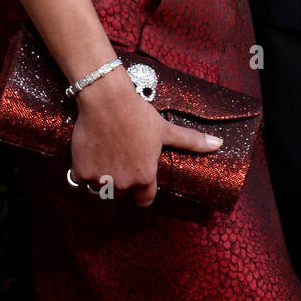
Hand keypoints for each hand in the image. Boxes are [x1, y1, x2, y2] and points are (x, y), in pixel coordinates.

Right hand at [70, 69, 222, 207]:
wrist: (107, 100)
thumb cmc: (139, 114)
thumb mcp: (165, 130)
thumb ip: (191, 141)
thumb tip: (219, 144)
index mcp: (145, 177)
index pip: (145, 200)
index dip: (142, 191)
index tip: (138, 178)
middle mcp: (124, 183)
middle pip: (122, 191)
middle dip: (121, 178)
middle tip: (121, 156)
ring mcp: (101, 180)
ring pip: (100, 188)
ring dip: (102, 178)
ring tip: (105, 153)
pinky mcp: (82, 172)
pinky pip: (81, 180)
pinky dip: (84, 170)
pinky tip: (90, 152)